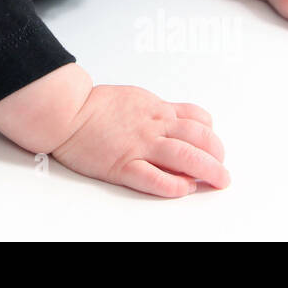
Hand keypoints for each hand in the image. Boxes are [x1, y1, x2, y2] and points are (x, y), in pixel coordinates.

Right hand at [50, 84, 229, 196]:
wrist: (65, 112)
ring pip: (186, 157)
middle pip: (200, 139)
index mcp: (156, 109)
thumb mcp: (135, 98)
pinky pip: (156, 179)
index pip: (198, 119)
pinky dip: (176, 186)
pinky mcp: (123, 166)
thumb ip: (157, 110)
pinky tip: (184, 188)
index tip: (215, 148)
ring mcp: (139, 146)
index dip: (212, 136)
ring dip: (209, 171)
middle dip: (218, 156)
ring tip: (218, 181)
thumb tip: (178, 121)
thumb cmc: (94, 106)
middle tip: (223, 171)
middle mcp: (153, 127)